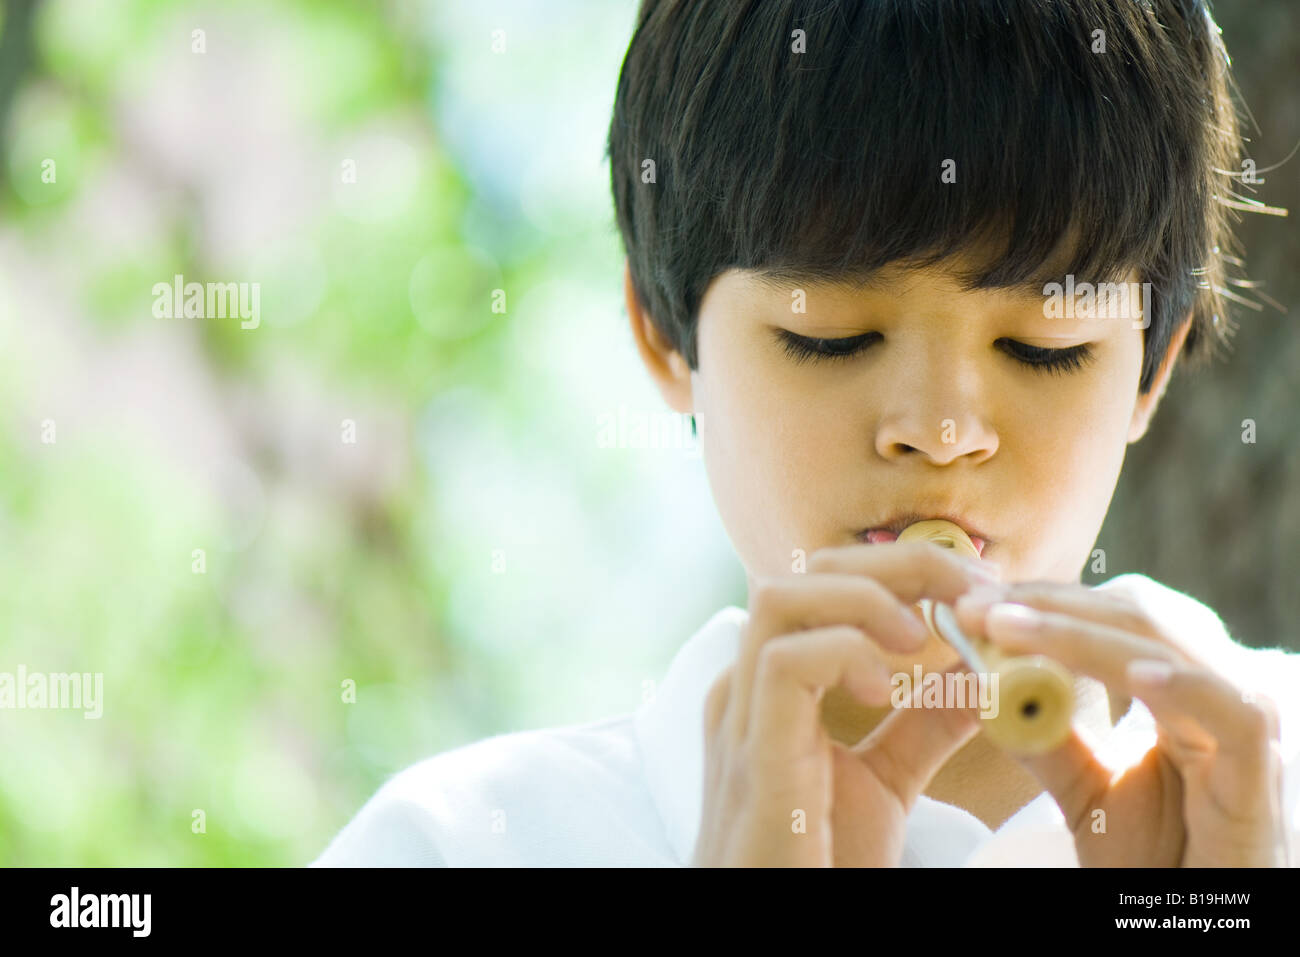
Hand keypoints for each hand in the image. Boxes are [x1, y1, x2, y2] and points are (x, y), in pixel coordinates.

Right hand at [691, 543, 996, 866]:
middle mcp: (746, 687)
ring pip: (781, 597)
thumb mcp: (883, 784)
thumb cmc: (817, 866)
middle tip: (969, 594)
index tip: (976, 589)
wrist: (777, 926)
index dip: (905, 570)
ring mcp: (741, 717)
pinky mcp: (755, 755)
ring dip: (866, 596)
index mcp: (771, 686)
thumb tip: (977, 678)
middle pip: (804, 571)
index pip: (825, 582)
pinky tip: (887, 687)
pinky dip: (845, 651)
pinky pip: (783, 661)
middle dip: (897, 565)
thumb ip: (920, 728)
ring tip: (921, 635)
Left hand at [954, 582, 1288, 866]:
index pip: (1115, 616)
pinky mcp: (1260, 771)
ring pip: (1164, 648)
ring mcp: (1241, 725)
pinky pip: (1228, 710)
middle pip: (1136, 616)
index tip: (974, 604)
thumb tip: (990, 688)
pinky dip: (1180, 683)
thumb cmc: (1158, 866)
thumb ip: (1048, 740)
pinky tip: (1130, 673)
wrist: (1196, 928)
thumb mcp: (1087, 795)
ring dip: (1078, 632)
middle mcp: (1215, 692)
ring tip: (1009, 626)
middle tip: (976, 606)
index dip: (1046, 602)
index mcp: (1180, 688)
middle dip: (1049, 604)